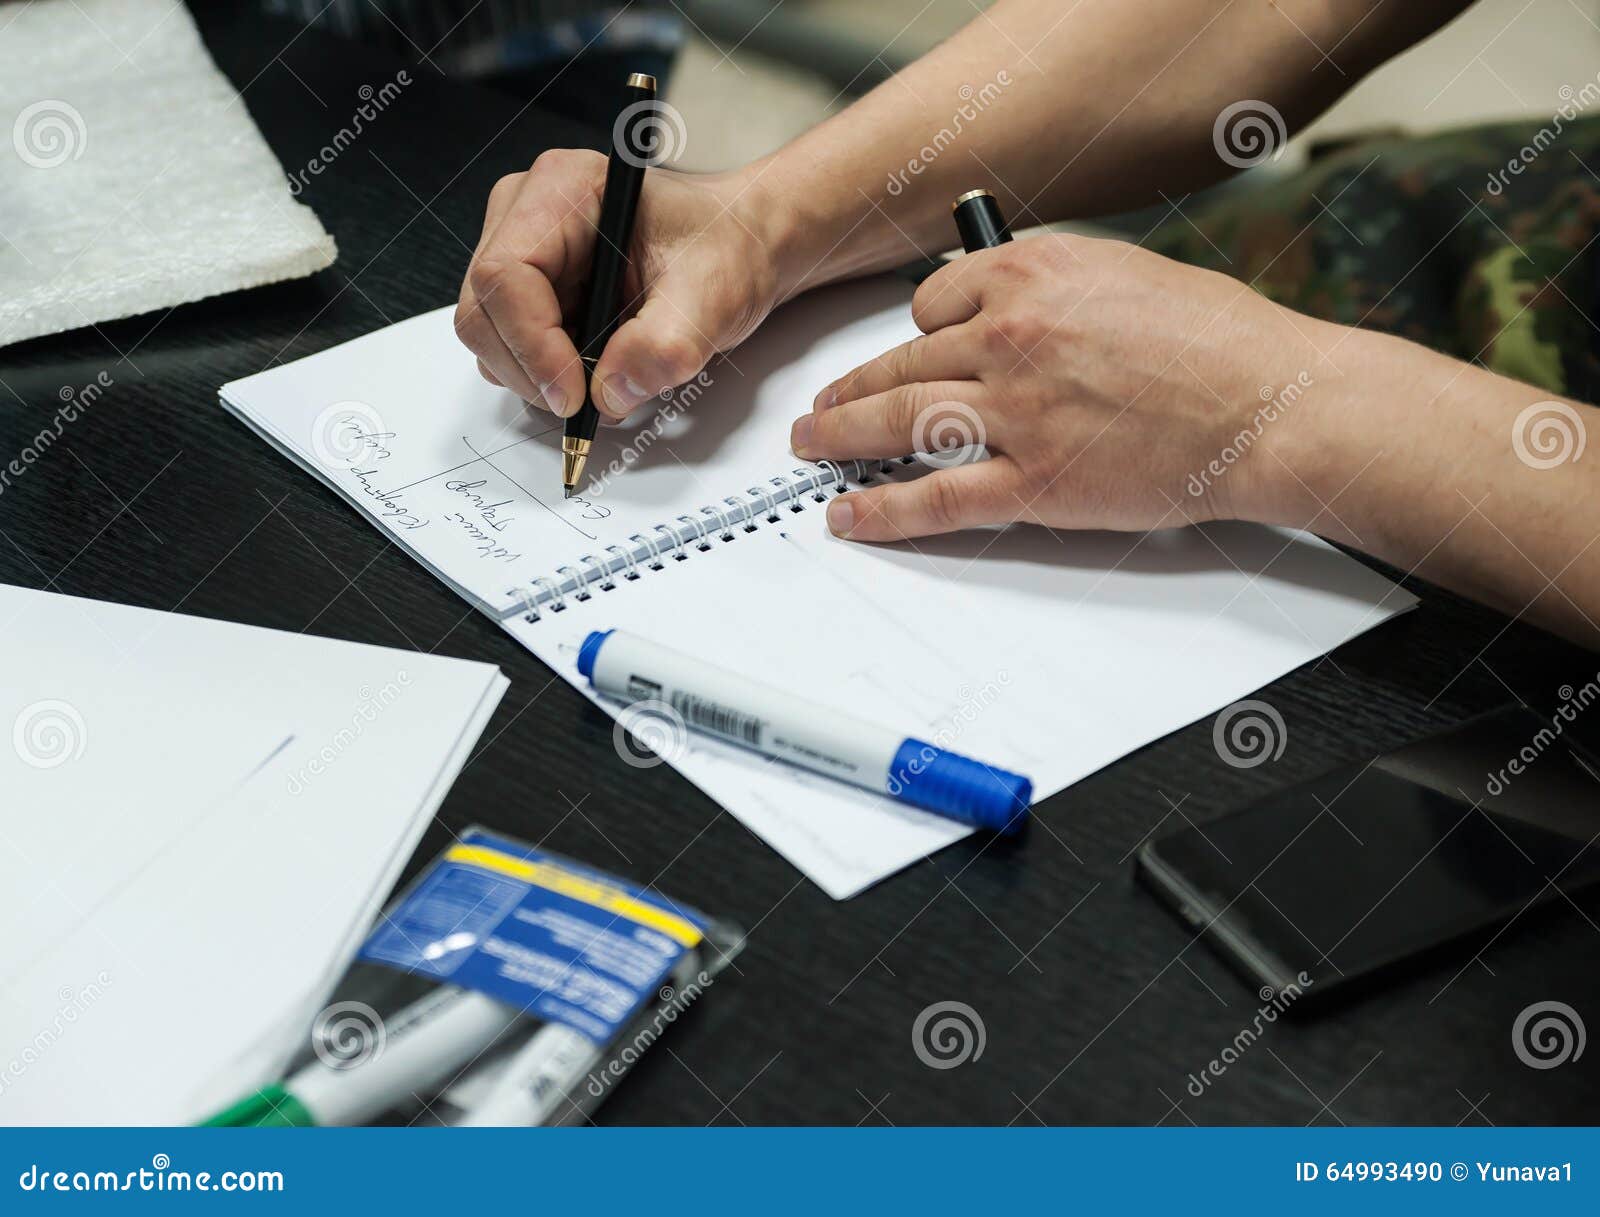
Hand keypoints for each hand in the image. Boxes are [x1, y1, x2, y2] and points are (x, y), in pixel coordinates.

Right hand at [456, 151, 788, 418]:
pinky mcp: (528, 288)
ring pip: (489, 335)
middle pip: (484, 310)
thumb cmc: (725, 249)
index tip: (573, 395)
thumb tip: (610, 394)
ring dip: (537, 377)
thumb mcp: (712, 297)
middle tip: (587, 404)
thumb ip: (663, 346)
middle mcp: (527, 212)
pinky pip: (509, 347)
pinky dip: (544, 375)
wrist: (738, 249)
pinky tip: (593, 365)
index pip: (506, 274)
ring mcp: (521, 250)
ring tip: (603, 374)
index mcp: (564, 189)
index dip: (531, 345)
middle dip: (531, 371)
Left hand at [790, 233, 1329, 540]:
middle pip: (898, 362)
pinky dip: (881, 510)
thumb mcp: (1126, 274)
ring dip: (842, 437)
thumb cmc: (1222, 341)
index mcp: (1031, 276)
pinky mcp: (1034, 482)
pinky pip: (934, 497)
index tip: (907, 352)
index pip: (931, 302)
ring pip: (898, 422)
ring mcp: (1015, 412)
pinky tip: (849, 515)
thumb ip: (1055, 287)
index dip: (917, 332)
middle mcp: (1009, 336)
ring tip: (815, 447)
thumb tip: (1009, 300)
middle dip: (850, 388)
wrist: (1272, 404)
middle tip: (823, 406)